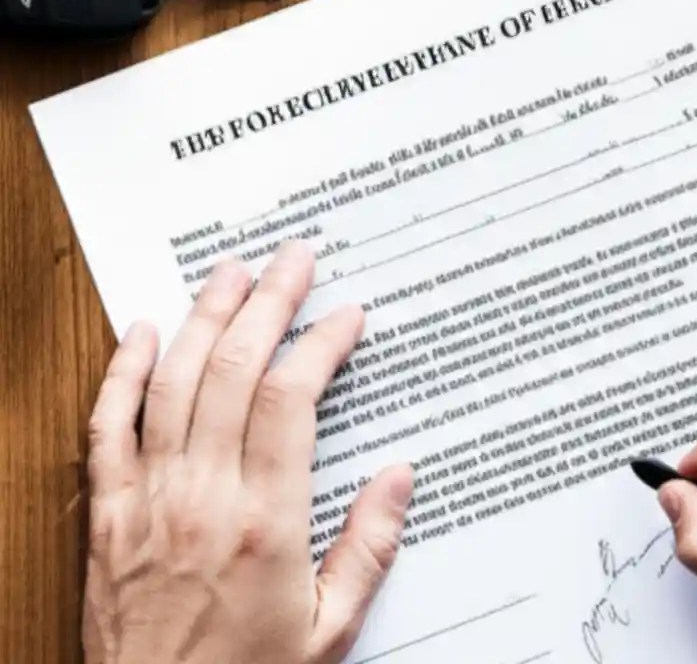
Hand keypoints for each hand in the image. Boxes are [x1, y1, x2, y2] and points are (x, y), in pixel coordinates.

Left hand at [82, 242, 413, 663]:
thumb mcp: (331, 628)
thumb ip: (370, 549)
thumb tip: (401, 479)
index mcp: (266, 522)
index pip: (293, 401)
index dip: (321, 344)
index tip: (347, 315)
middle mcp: (203, 496)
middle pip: (234, 371)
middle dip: (268, 304)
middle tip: (294, 258)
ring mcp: (147, 499)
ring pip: (173, 383)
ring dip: (203, 318)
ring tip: (231, 272)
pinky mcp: (106, 514)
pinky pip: (106, 426)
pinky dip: (123, 372)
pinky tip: (143, 332)